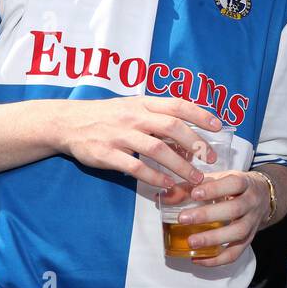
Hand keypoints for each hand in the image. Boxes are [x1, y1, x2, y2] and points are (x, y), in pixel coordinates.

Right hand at [58, 96, 225, 187]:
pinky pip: (135, 167)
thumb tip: (188, 134)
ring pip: (156, 149)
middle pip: (171, 126)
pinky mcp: (107, 154)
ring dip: (179, 165)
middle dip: (194, 143)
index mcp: (142, 103)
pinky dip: (154, 177)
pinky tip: (167, 184)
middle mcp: (133, 117)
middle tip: (209, 159)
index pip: (176, 104)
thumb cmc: (107, 115)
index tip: (218, 127)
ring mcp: (120, 135)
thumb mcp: (132, 108)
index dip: (199, 114)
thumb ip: (157, 118)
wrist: (68, 122)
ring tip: (194, 178)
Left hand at [172, 170, 271, 267]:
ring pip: (237, 232)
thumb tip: (165, 196)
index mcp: (244, 183)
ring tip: (191, 242)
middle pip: (235, 209)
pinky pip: (236, 252)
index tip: (195, 193)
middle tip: (183, 219)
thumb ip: (192, 186)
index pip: (234, 184)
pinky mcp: (249, 239)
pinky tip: (199, 259)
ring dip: (214, 239)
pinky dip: (217, 259)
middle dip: (208, 215)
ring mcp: (252, 222)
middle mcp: (251, 202)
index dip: (215, 189)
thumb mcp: (217, 179)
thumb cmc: (234, 186)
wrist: (263, 196)